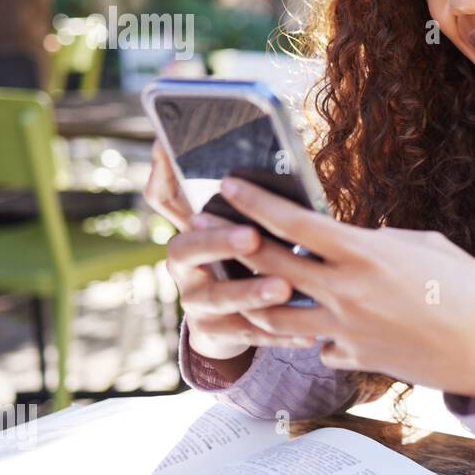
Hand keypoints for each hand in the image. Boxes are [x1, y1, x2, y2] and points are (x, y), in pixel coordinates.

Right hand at [143, 141, 313, 359]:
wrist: (230, 309)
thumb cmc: (242, 248)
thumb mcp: (235, 218)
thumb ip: (232, 188)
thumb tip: (192, 140)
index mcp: (188, 228)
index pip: (166, 202)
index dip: (179, 186)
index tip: (225, 190)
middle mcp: (185, 267)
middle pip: (189, 250)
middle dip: (220, 242)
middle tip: (253, 237)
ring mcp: (197, 303)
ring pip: (218, 299)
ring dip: (250, 292)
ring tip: (284, 288)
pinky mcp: (218, 332)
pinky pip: (247, 334)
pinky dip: (277, 333)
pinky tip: (307, 334)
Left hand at [217, 175, 474, 400]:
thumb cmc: (472, 288)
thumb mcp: (426, 244)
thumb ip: (378, 241)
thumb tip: (350, 239)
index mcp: (365, 253)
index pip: (293, 223)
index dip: (255, 201)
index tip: (230, 185)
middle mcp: (346, 292)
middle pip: (268, 266)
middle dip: (237, 244)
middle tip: (219, 230)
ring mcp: (346, 331)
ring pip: (273, 315)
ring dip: (259, 297)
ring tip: (253, 283)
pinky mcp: (355, 359)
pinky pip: (316, 345)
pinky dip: (314, 334)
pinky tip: (323, 325)